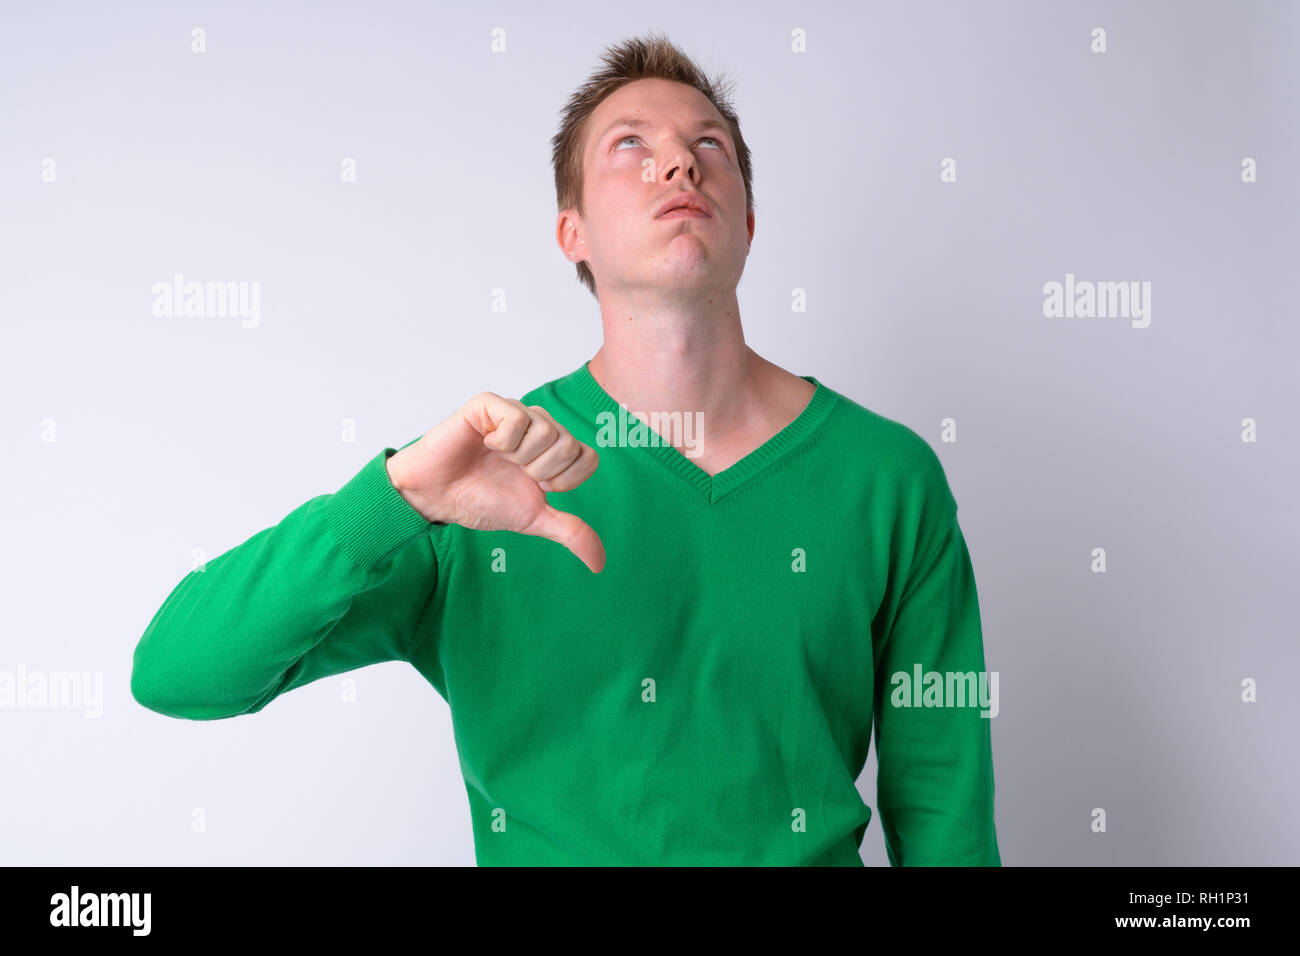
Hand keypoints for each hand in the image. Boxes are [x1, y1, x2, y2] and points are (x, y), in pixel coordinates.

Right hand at [386, 392, 604, 572]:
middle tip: (512, 472)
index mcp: (552, 449)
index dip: (563, 481)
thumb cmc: (479, 500)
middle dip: (540, 472)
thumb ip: (568, 532)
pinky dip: (501, 442)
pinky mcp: (488, 404)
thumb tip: (599, 563)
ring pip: (546, 431)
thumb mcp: (531, 519)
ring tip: (496, 459)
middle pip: (569, 445)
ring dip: (519, 458)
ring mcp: (514, 412)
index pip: (587, 457)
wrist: (437, 498)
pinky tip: (484, 444)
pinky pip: (516, 418)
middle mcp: (537, 425)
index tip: (535, 486)